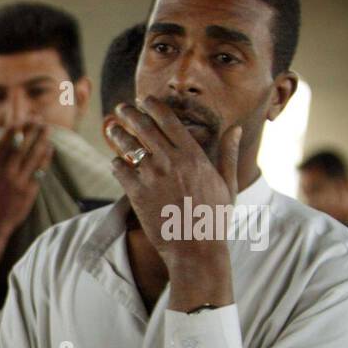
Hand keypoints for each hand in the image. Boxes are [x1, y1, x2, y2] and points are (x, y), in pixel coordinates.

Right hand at [0, 122, 52, 237]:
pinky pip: (40, 171)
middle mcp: (5, 173)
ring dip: (41, 140)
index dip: (15, 129)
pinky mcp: (28, 192)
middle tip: (39, 119)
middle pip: (21, 145)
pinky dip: (45, 158)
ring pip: (32, 156)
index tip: (23, 119)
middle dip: (31, 129)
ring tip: (48, 129)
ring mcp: (18, 182)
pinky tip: (49, 149)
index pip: (5, 142)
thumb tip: (3, 146)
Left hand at [109, 96, 240, 266]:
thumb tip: (235, 129)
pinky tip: (115, 162)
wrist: (195, 249)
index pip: (169, 121)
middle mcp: (171, 161)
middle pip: (145, 128)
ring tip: (112, 128)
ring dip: (118, 134)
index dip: (154, 106)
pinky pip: (120, 170)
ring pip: (129, 147)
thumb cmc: (214, 219)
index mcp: (194, 155)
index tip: (145, 99)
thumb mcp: (227, 183)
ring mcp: (152, 176)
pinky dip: (116, 164)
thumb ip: (228, 153)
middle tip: (121, 107)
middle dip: (130, 114)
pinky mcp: (136, 194)